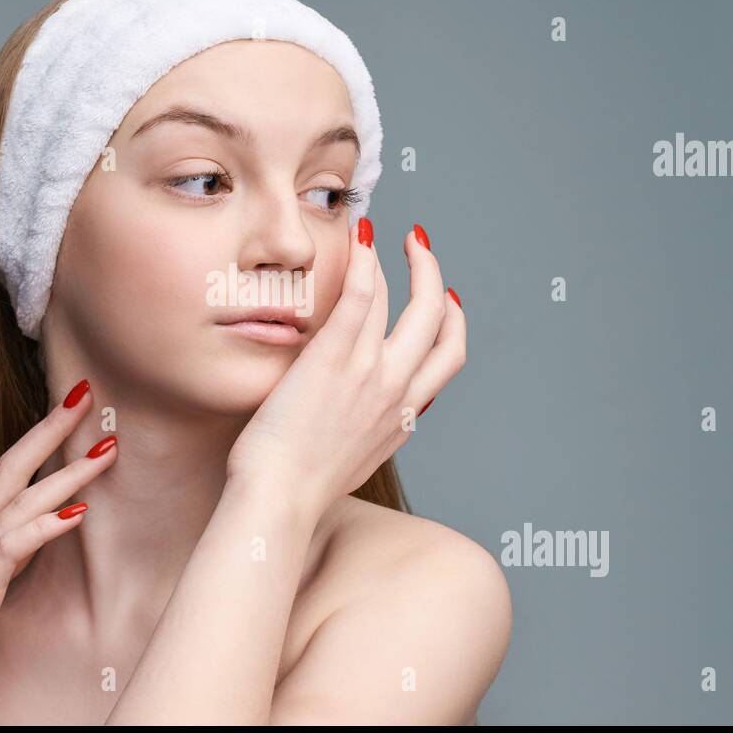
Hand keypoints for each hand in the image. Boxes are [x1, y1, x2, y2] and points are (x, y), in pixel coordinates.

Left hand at [226, 219, 465, 518]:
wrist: (280, 501)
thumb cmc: (298, 491)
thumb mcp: (352, 463)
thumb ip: (366, 432)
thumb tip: (363, 417)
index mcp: (403, 417)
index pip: (447, 358)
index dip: (452, 322)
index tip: (445, 299)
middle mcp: (397, 390)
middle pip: (438, 319)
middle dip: (433, 273)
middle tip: (420, 245)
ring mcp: (369, 370)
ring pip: (398, 298)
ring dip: (396, 258)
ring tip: (378, 231)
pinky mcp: (334, 356)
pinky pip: (361, 293)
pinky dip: (366, 258)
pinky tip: (360, 235)